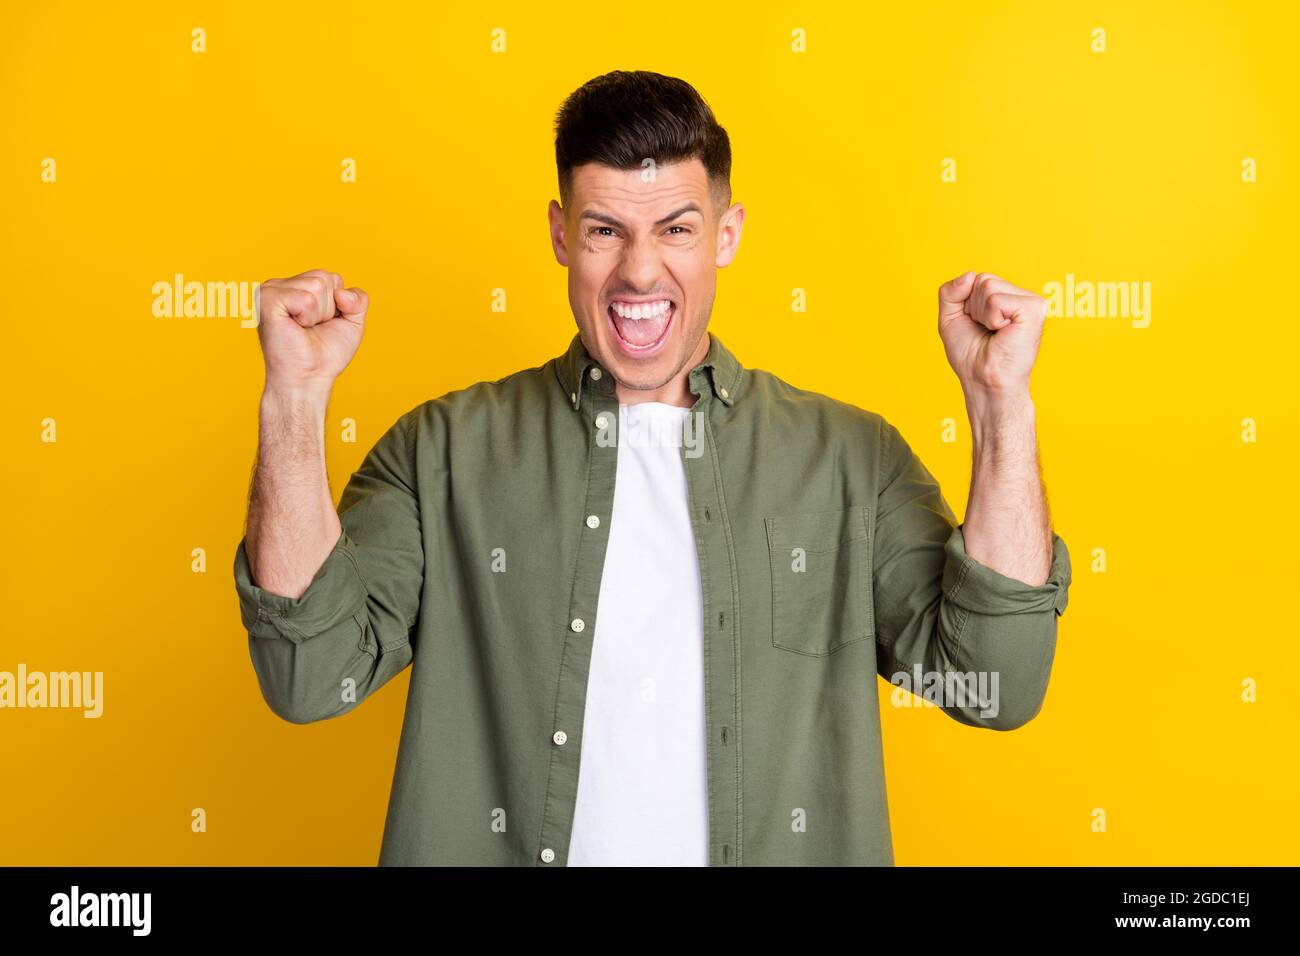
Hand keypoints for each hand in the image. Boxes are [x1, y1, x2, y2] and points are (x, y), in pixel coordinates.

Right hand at [256, 269, 368, 392]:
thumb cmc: (325, 354)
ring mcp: (270, 290)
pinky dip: (308, 317)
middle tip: (311, 329)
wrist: (308, 378)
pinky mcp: (267, 300)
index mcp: (296, 286)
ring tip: (303, 329)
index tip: (322, 324)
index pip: (332, 277)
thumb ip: (359, 299)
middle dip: (329, 308)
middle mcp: (280, 284)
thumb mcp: (352, 323)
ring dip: (319, 314)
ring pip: (317, 286)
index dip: (337, 305)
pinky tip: (295, 327)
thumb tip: (342, 292)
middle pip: (325, 278)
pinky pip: (306, 299)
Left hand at [937, 271, 1045, 396]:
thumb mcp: (950, 318)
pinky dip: (991, 319)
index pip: (977, 278)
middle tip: (986, 332)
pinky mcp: (1034, 309)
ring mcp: (1030, 301)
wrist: (983, 381)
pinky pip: (995, 300)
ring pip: (987, 286)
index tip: (976, 326)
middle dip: (972, 308)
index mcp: (1006, 297)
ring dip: (981, 315)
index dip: (966, 304)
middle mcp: (1021, 297)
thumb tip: (970, 273)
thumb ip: (950, 292)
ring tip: (994, 333)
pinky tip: (1003, 333)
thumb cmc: (971, 356)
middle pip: (982, 279)